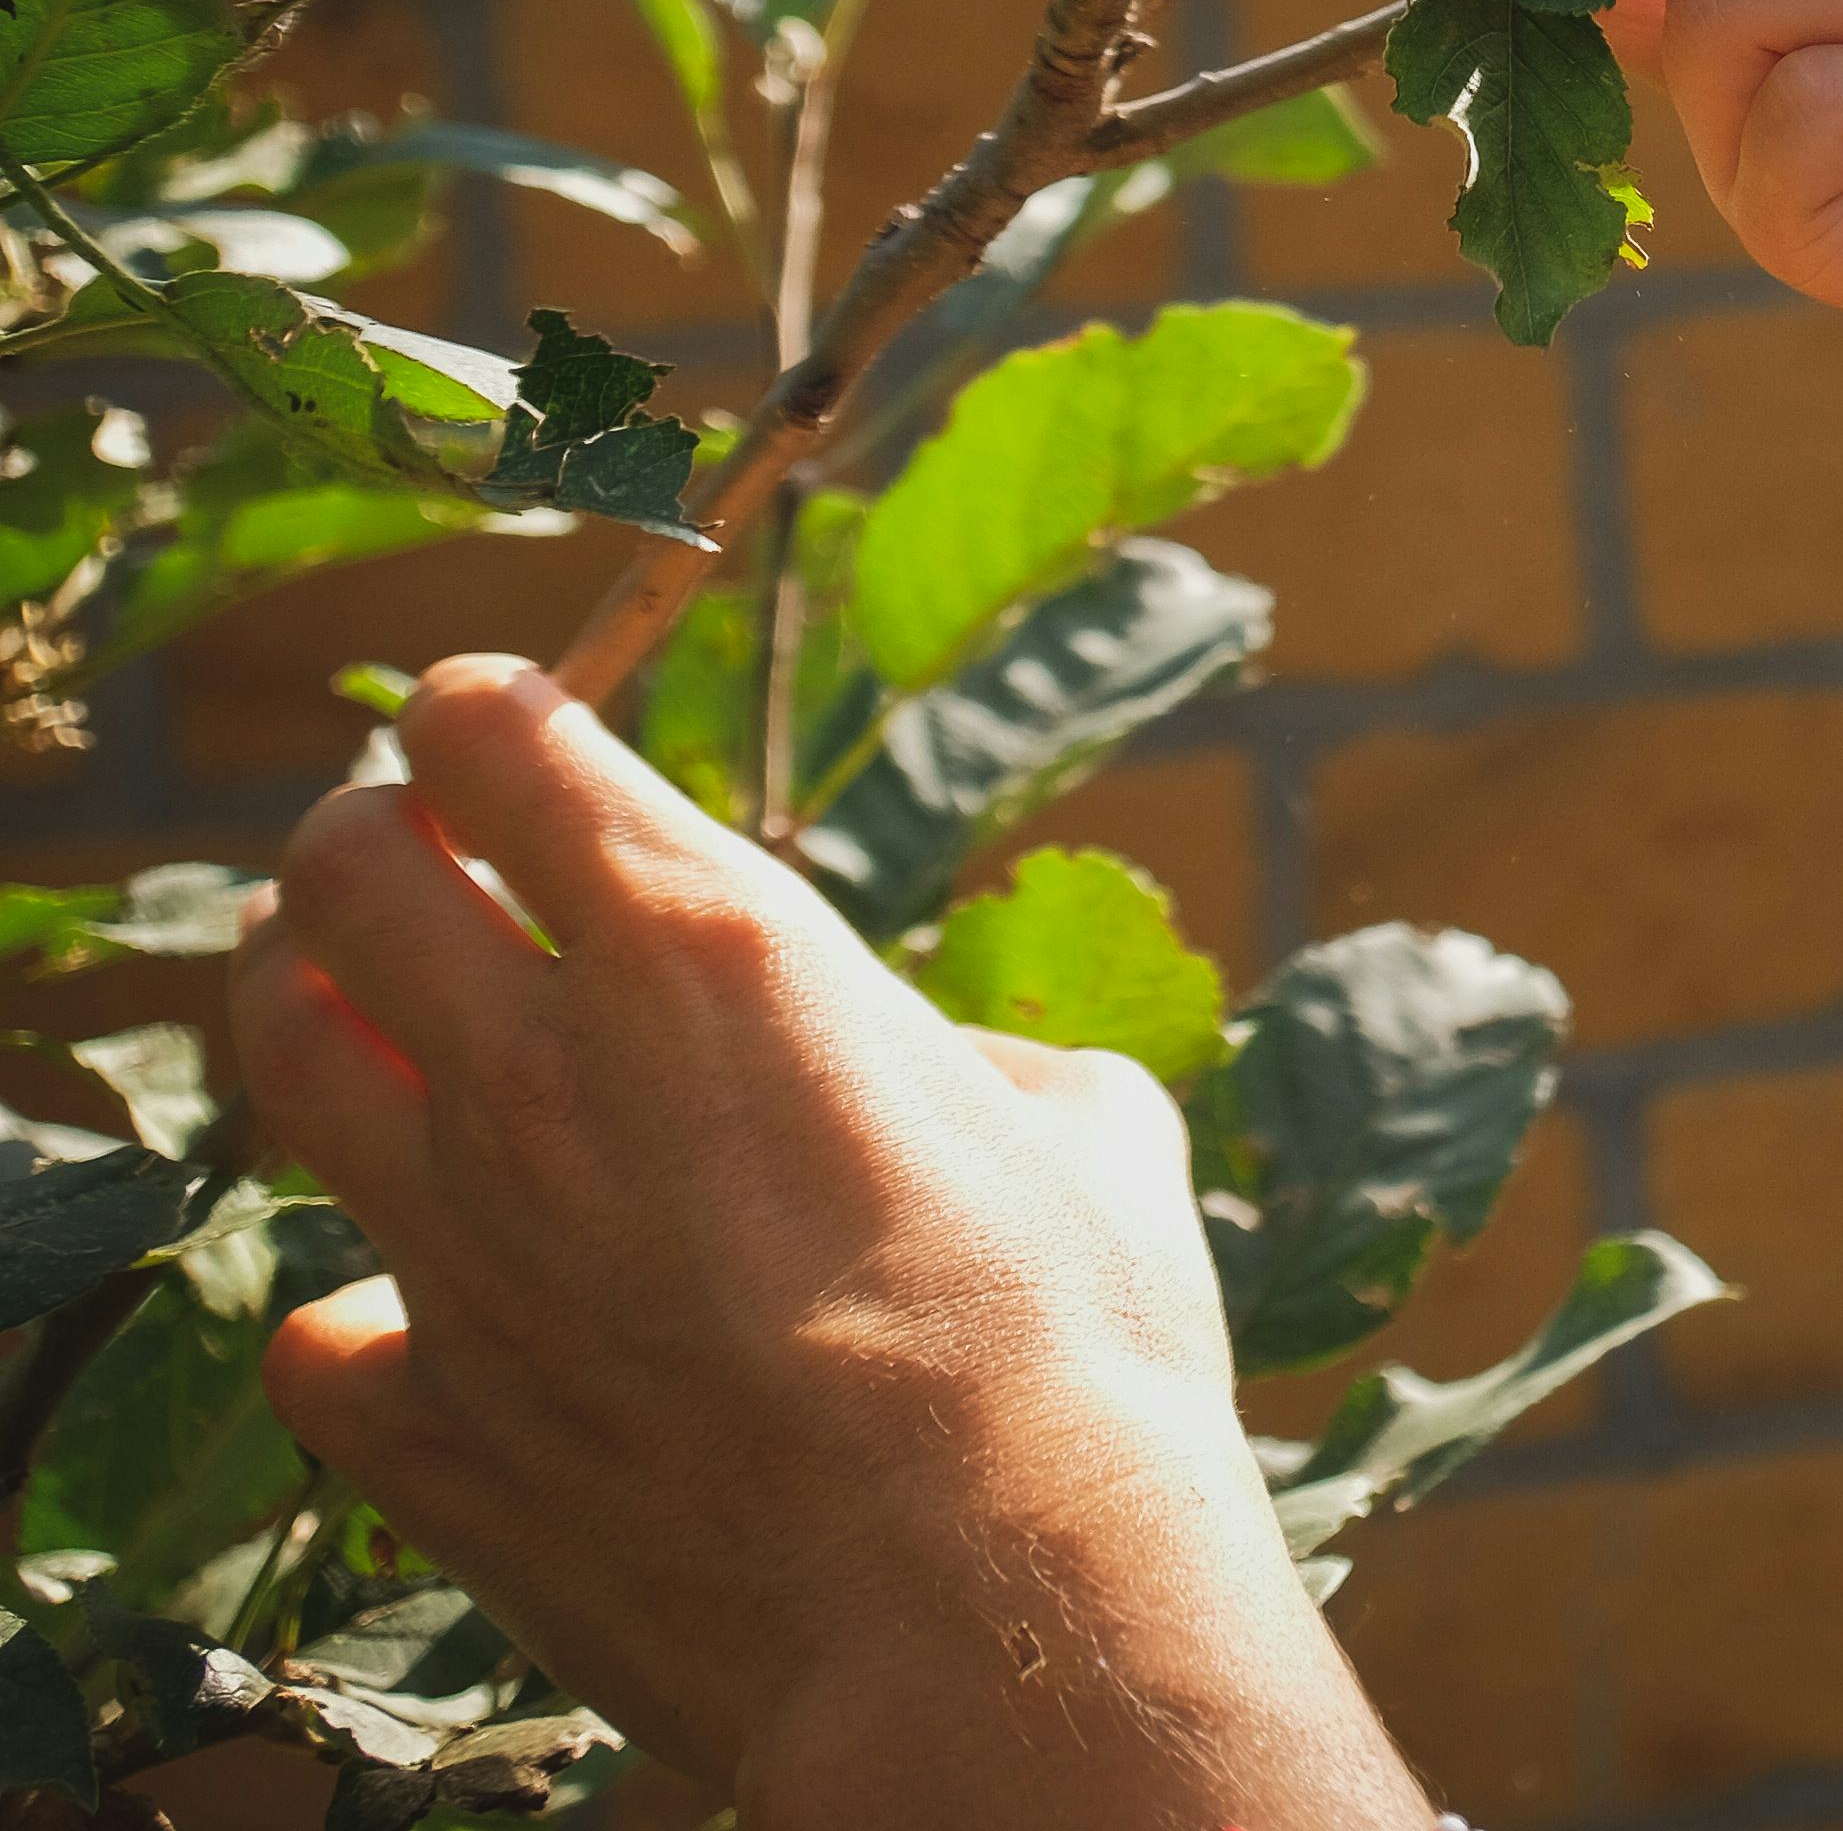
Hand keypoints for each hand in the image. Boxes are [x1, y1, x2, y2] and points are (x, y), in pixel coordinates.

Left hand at [230, 655, 1433, 1830]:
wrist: (987, 1610)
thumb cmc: (1078, 1351)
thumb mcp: (1082, 1124)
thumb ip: (955, 1060)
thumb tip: (924, 1081)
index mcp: (718, 944)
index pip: (500, 734)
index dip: (488, 711)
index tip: (505, 726)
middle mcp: (547, 1066)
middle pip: (340, 868)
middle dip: (373, 838)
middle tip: (432, 866)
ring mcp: (457, 1245)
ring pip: (280, 1056)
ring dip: (317, 1011)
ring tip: (376, 1025)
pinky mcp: (420, 1419)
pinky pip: (320, 1326)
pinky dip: (366, 1310)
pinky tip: (444, 1319)